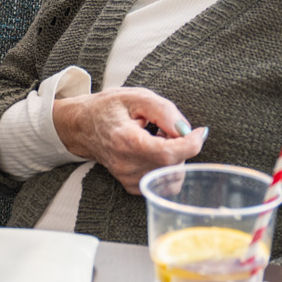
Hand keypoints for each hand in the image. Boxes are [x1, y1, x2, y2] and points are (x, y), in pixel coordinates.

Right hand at [51, 88, 205, 193]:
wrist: (82, 126)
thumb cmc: (109, 108)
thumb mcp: (136, 97)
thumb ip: (164, 111)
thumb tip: (187, 130)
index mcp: (126, 141)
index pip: (169, 153)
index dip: (192, 143)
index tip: (199, 131)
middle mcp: (126, 165)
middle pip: (174, 165)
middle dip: (181, 147)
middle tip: (168, 130)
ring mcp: (128, 178)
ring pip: (172, 176)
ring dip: (175, 158)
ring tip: (160, 140)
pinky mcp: (131, 185)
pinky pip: (163, 183)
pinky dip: (166, 168)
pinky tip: (153, 152)